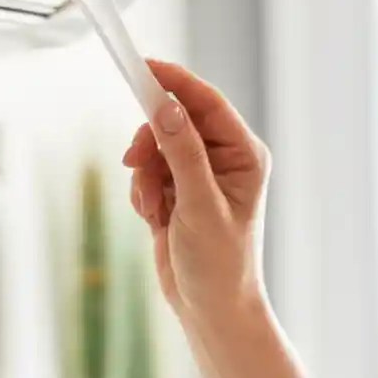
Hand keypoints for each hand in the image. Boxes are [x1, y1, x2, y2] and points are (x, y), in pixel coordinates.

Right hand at [123, 61, 271, 325]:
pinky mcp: (178, 191)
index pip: (206, 102)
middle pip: (175, 120)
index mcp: (244, 155)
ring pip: (156, 146)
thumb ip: (183, 154)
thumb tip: (168, 106)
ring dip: (145, 174)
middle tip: (133, 160)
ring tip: (154, 207)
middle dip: (151, 141)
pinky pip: (148, 171)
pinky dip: (143, 191)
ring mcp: (199, 175)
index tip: (141, 67)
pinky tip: (153, 217)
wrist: (211, 310)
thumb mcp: (199, 206)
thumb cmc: (220, 264)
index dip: (174, 82)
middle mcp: (224, 159)